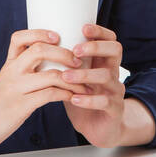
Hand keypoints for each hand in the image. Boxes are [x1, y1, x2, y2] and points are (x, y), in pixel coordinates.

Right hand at [0, 29, 88, 151]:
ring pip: (50, 74)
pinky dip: (66, 94)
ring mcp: (15, 89)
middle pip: (39, 50)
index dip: (40, 32)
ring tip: (84, 84)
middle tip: (79, 61)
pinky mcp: (20, 106)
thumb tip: (50, 59)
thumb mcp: (7, 81)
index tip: (57, 36)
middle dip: (64, 53)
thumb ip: (23, 69)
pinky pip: (49, 94)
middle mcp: (11, 72)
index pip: (19, 38)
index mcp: (8, 64)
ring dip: (72, 79)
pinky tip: (73, 96)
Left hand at [61, 23, 128, 147]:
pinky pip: (105, 101)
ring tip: (66, 76)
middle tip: (75, 50)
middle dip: (96, 47)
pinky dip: (88, 99)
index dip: (99, 31)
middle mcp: (113, 72)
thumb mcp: (74, 77)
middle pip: (115, 50)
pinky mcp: (115, 109)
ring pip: (107, 76)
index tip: (83, 27)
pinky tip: (74, 98)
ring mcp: (116, 90)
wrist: (97, 128)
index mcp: (104, 61)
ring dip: (85, 74)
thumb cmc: (82, 98)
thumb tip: (39, 44)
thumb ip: (64, 63)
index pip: (109, 38)